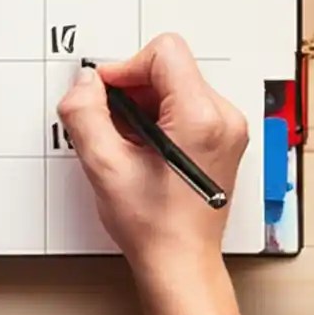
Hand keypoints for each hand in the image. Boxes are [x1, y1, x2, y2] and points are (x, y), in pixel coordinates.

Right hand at [57, 33, 248, 271]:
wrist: (180, 262)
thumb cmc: (155, 227)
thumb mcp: (105, 166)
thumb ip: (86, 114)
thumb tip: (85, 83)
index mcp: (202, 118)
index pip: (165, 52)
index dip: (125, 67)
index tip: (106, 93)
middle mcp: (224, 117)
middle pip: (171, 68)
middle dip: (133, 90)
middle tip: (113, 125)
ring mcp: (228, 128)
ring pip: (177, 85)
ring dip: (144, 105)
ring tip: (128, 143)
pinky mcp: (224, 138)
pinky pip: (187, 105)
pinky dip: (159, 117)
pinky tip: (144, 149)